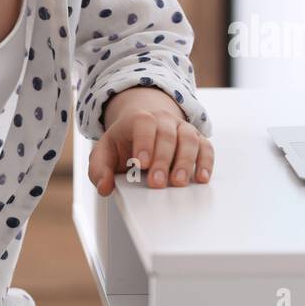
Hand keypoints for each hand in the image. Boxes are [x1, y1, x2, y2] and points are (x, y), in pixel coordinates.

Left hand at [87, 87, 213, 195]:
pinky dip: (206, 162)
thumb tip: (104, 186)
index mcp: (138, 119)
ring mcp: (181, 129)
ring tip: (179, 182)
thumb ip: (99, 169)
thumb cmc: (124, 142)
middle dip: (162, 160)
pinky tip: (201, 178)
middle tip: (157, 183)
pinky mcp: (196, 140)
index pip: (143, 124)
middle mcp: (163, 120)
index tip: (141, 163)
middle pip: (167, 135)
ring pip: (189, 139)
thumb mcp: (104, 152)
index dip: (144, 142)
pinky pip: (205, 147)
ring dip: (185, 162)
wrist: (143, 126)